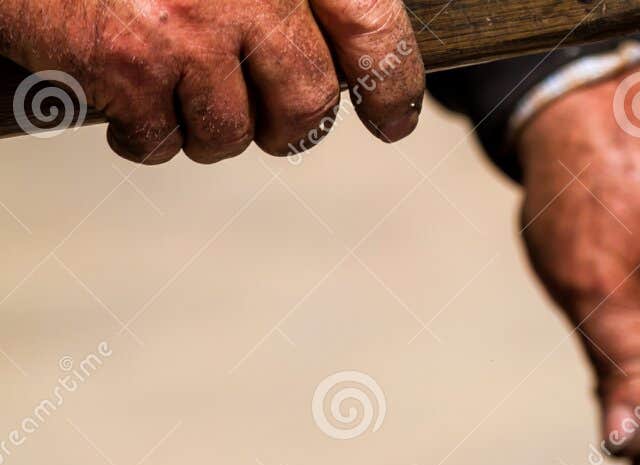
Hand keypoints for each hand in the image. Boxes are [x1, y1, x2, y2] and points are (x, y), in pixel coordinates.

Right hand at [0, 0, 424, 162]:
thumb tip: (340, 60)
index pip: (373, 26)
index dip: (391, 83)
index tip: (390, 117)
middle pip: (308, 98)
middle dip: (287, 124)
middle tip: (265, 120)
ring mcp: (193, 22)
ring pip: (234, 130)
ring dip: (203, 128)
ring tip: (168, 89)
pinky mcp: (133, 62)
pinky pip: (162, 139)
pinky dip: (140, 133)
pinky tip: (119, 96)